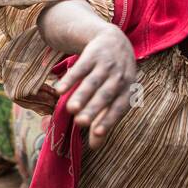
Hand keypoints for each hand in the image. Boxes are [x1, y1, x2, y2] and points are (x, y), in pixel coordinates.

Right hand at [52, 23, 137, 148]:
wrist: (115, 41)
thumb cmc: (113, 78)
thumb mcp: (114, 97)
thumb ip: (104, 120)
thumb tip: (94, 147)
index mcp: (128, 91)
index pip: (119, 107)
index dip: (108, 120)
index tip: (96, 134)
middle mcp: (119, 77)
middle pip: (106, 95)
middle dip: (93, 109)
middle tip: (80, 123)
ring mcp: (106, 64)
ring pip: (93, 81)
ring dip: (82, 95)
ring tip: (70, 109)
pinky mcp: (92, 54)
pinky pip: (80, 68)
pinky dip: (70, 78)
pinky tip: (59, 90)